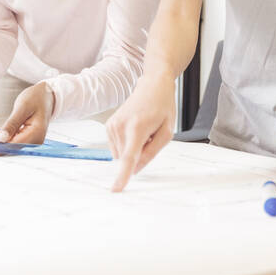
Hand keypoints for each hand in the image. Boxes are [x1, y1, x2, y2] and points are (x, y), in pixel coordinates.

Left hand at [0, 82, 52, 144]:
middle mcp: (32, 140)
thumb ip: (12, 124)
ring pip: (3, 141)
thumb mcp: (23, 107)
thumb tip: (1, 140)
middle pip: (6, 145)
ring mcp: (26, 138)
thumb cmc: (37, 98)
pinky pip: (6, 136)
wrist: (47, 95)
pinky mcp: (21, 135)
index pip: (12, 145)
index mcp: (35, 135)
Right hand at [107, 77, 176, 191]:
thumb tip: (136, 169)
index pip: (129, 157)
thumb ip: (152, 152)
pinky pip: (118, 148)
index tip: (116, 189)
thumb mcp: (167, 131)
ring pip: (121, 154)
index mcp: (137, 127)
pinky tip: (135, 129)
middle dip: (140, 154)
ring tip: (143, 129)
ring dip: (134, 148)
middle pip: (127, 158)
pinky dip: (127, 144)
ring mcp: (112, 126)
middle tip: (150, 135)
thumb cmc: (162, 106)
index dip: (123, 175)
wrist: (152, 86)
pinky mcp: (108, 126)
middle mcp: (120, 126)